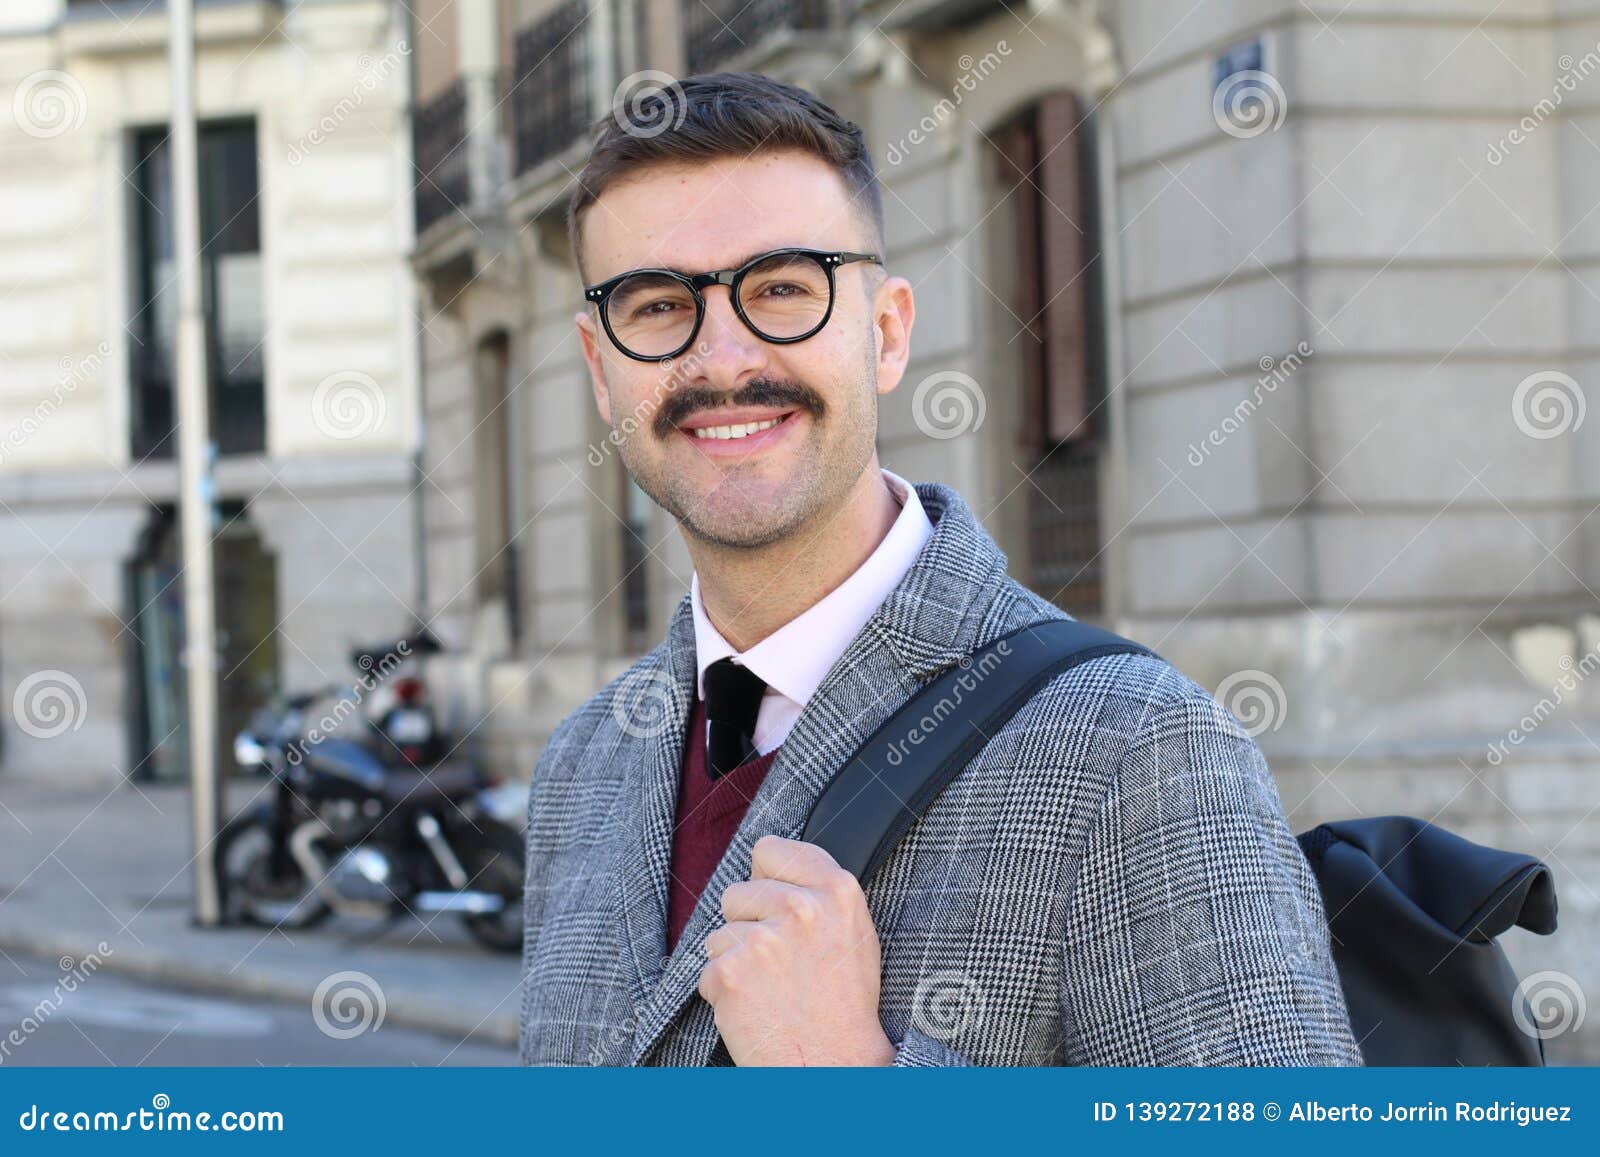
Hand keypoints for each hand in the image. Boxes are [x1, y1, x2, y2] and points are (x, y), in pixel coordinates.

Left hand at [698, 835, 895, 1065]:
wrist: (833, 1067)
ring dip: (735, 960)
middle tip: (780, 964)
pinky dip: (723, 992)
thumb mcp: (852, 931)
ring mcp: (763, 939)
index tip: (776, 905)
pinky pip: (707, 969)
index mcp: (837, 890)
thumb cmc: (843, 1004)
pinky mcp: (730, 972)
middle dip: (749, 925)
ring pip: (720, 932)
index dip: (766, 878)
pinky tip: (755, 1009)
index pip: (770, 849)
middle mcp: (801, 907)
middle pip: (737, 892)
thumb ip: (817, 891)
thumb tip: (772, 867)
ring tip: (770, 989)